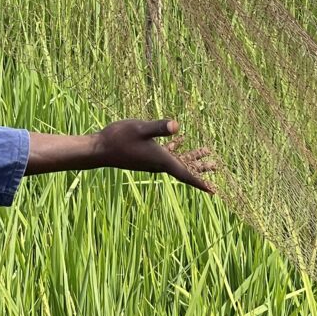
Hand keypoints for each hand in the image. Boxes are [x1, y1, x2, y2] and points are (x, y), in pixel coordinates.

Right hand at [93, 119, 217, 193]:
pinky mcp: (147, 155)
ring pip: (178, 161)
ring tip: (206, 151)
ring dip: (191, 157)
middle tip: (216, 165)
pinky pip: (167, 154)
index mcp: (162, 160)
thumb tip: (177, 125)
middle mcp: (159, 163)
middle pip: (186, 168)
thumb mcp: (140, 129)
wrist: (100, 149)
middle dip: (201, 167)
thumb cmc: (118, 138)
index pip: (186, 174)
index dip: (201, 181)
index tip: (214, 190)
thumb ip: (159, 127)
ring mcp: (152, 160)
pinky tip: (181, 140)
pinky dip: (177, 149)